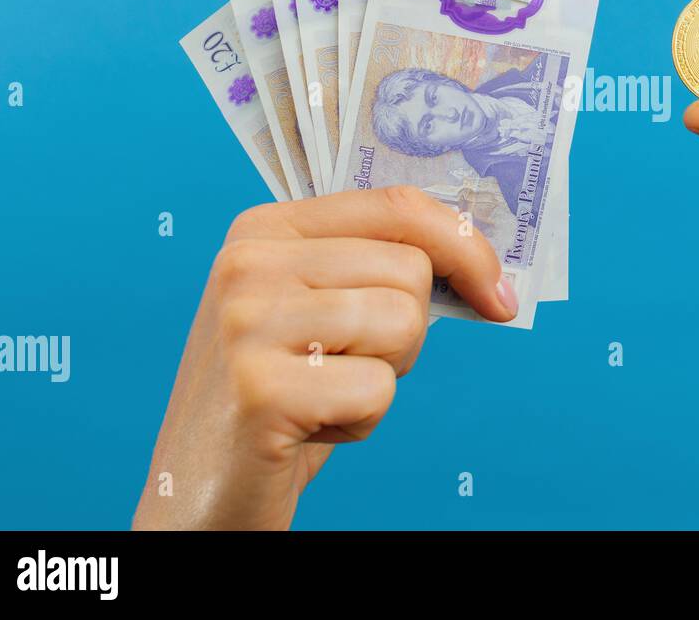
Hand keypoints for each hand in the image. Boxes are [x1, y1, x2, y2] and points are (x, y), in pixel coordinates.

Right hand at [132, 186, 516, 530]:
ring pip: (404, 325)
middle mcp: (247, 262)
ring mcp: (247, 322)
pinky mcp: (260, 389)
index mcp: (265, 228)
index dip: (466, 246)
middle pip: (410, 272)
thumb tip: (484, 264)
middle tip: (347, 367)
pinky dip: (363, 422)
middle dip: (407, 333)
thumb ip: (376, 266)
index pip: (397, 206)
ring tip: (325, 395)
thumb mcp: (318, 309)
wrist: (199, 492)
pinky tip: (311, 429)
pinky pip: (379, 390)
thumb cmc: (281, 396)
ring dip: (384, 377)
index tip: (499, 294)